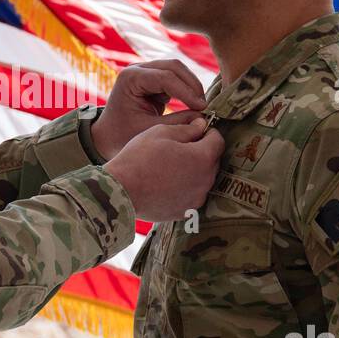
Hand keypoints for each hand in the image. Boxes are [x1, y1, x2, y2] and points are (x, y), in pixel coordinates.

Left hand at [90, 60, 206, 160]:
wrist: (108, 135)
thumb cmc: (123, 134)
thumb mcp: (150, 130)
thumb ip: (176, 122)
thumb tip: (203, 117)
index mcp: (130, 78)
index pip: (164, 77)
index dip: (186, 91)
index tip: (202, 107)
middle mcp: (137, 69)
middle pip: (173, 66)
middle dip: (192, 85)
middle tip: (205, 106)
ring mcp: (146, 71)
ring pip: (177, 70)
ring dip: (191, 86)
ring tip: (201, 107)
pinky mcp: (154, 78)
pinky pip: (176, 78)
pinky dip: (186, 89)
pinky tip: (194, 105)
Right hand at [105, 117, 223, 221]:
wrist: (121, 192)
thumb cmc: (139, 158)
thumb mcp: (161, 133)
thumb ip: (187, 128)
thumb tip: (202, 125)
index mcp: (203, 158)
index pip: (218, 140)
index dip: (207, 132)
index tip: (195, 131)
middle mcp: (205, 181)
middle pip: (212, 161)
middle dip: (200, 152)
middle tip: (177, 149)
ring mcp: (196, 199)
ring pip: (202, 179)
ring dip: (193, 171)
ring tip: (169, 167)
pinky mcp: (186, 212)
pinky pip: (191, 195)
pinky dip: (184, 188)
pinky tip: (165, 184)